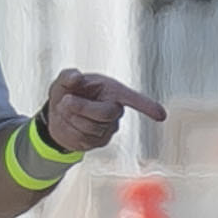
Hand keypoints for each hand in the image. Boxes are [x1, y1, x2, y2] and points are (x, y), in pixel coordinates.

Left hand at [35, 69, 164, 156]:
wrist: (57, 115)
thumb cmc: (67, 93)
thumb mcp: (63, 81)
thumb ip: (68, 76)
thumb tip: (76, 77)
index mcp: (112, 90)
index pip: (132, 98)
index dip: (147, 106)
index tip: (161, 115)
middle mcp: (115, 109)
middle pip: (107, 112)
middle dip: (83, 107)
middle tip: (66, 101)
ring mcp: (109, 128)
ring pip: (92, 127)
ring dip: (73, 118)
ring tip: (66, 110)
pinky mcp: (99, 142)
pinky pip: (84, 138)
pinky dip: (70, 129)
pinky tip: (69, 123)